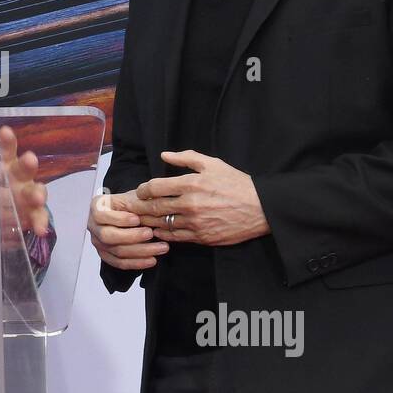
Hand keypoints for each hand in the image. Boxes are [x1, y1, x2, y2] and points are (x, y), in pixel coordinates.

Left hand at [0, 126, 49, 240]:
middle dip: (27, 163)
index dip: (7, 142)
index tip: (5, 132)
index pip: (5, 151)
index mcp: (2, 166)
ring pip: (36, 191)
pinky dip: (40, 222)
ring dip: (38, 194)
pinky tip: (40, 229)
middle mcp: (17, 177)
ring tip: (37, 199)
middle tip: (29, 159)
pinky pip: (39, 216)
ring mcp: (27, 195)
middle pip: (24, 167)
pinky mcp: (33, 213)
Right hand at [88, 188, 166, 270]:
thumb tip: (152, 211)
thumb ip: (138, 204)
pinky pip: (120, 263)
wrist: (130, 213)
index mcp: (96, 208)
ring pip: (116, 251)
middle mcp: (93, 226)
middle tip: (150, 233)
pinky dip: (137, 263)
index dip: (119, 219)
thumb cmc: (130, 203)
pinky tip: (152, 260)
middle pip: (107, 236)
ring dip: (140, 251)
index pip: (101, 215)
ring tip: (160, 247)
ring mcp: (99, 242)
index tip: (137, 219)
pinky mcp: (107, 255)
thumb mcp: (133, 197)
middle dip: (131, 237)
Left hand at [132, 150, 269, 246]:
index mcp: (191, 184)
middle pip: (154, 207)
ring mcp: (195, 223)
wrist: (261, 208)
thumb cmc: (236, 183)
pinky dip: (163, 234)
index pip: (155, 187)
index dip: (143, 190)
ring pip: (162, 224)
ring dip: (149, 222)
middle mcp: (190, 204)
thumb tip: (164, 154)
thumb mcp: (213, 164)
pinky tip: (159, 231)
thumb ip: (186, 158)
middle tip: (132, 208)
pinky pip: (175, 237)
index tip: (141, 191)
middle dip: (140, 208)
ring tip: (141, 220)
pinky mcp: (201, 238)